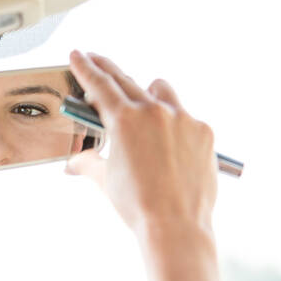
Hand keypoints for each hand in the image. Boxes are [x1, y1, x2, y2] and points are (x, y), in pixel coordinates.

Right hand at [65, 50, 216, 241]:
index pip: (99, 84)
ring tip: (142, 108)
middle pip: (126, 80)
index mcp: (125, 120)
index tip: (79, 55)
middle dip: (108, 70)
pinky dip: (175, 125)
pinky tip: (170, 144)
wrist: (176, 226)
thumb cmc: (139, 205)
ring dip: (147, 93)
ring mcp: (183, 119)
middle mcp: (154, 111)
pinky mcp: (204, 132)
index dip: (85, 67)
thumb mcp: (105, 180)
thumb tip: (75, 162)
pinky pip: (185, 117)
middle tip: (97, 63)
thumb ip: (88, 163)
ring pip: (161, 91)